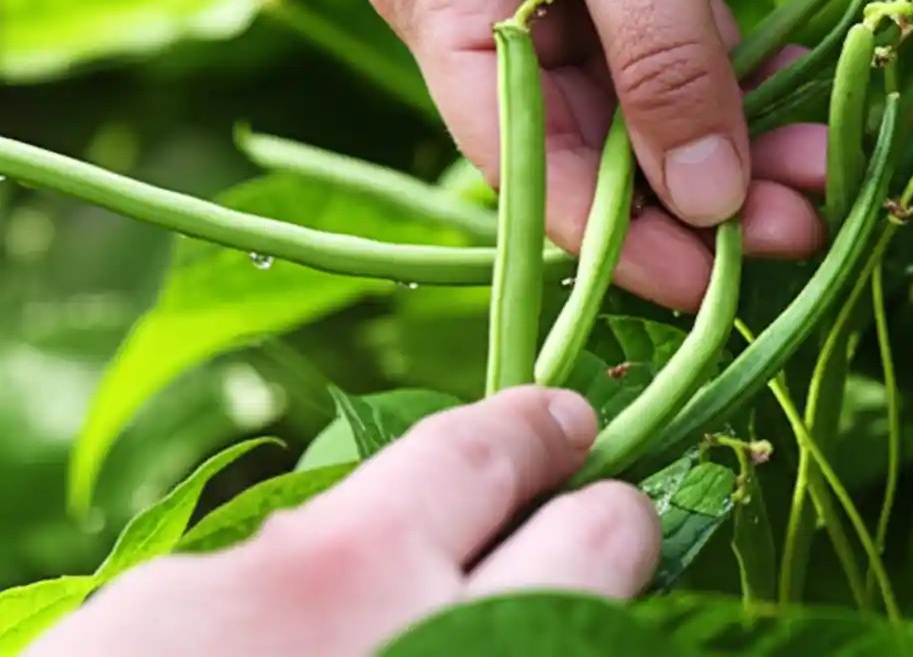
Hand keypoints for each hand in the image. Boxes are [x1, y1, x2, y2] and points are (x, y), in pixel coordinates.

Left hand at [27, 387, 659, 656]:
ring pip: (349, 517)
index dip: (616, 524)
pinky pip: (249, 578)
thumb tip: (557, 627)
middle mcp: (362, 598)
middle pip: (472, 461)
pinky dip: (285, 602)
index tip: (619, 516)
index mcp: (471, 651)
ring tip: (394, 589)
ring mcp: (239, 584)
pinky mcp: (146, 601)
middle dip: (533, 436)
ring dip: (392, 537)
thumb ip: (519, 656)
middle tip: (568, 425)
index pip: (592, 541)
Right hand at [364, 0, 829, 311]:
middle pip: (592, 149)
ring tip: (823, 183)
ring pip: (648, 115)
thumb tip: (709, 205)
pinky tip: (802, 121)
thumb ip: (661, 57)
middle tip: (797, 230)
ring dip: (737, 154)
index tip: (705, 286)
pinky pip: (682, 58)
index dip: (611, 238)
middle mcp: (488, 12)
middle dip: (697, 200)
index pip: (523, 160)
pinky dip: (742, 91)